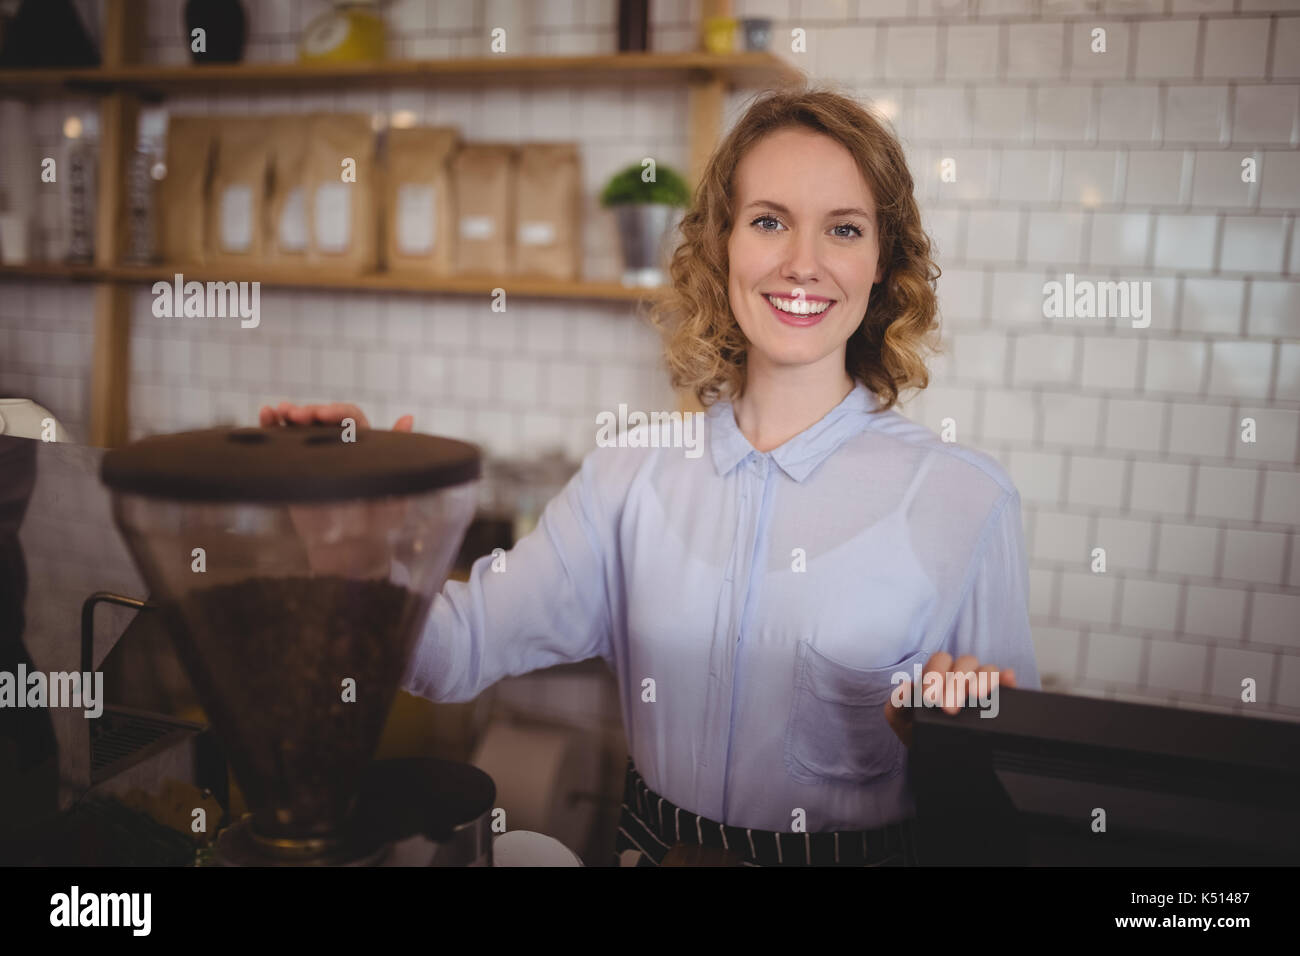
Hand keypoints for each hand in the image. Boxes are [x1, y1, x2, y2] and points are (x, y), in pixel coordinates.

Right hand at [254, 401, 415, 577]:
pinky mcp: (297, 467)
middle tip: (295, 414)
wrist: (352, 547)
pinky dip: (272, 426)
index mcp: (364, 444)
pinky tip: (265, 415)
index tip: (323, 414)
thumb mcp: (396, 485)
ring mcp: (316, 454)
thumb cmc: (381, 519)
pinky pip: (285, 443)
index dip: (337, 411)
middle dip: (309, 411)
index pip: (351, 417)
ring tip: (276, 411)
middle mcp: (339, 444)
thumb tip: (408, 417)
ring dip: (288, 413)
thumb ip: (398, 450)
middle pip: (322, 418)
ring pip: (302, 426)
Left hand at [883, 651, 1016, 748]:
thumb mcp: (903, 722)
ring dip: (981, 679)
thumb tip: (905, 688)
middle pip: (964, 663)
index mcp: (937, 675)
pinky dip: (1006, 678)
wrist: (940, 762)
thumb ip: (896, 705)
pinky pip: (1006, 682)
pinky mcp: (999, 697)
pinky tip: (1007, 680)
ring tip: (976, 696)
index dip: (935, 675)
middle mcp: (960, 676)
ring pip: (986, 669)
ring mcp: (981, 685)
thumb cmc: (921, 734)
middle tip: (949, 708)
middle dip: (956, 682)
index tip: (930, 698)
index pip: (940, 661)